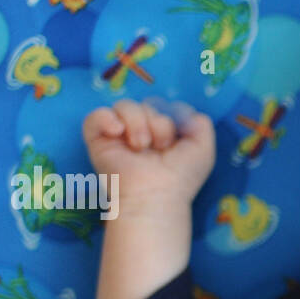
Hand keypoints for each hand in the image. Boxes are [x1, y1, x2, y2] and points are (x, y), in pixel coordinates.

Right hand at [82, 98, 214, 214]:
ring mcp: (118, 136)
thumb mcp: (203, 149)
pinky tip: (117, 132)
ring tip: (141, 146)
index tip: (176, 140)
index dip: (172, 116)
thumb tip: (185, 112)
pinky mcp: (98, 140)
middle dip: (158, 123)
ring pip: (124, 105)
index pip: (164, 107)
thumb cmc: (181, 176)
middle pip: (147, 104)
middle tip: (160, 147)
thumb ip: (201, 124)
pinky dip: (107, 119)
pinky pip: (96, 115)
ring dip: (137, 123)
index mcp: (162, 134)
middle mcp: (140, 133)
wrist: (155, 194)